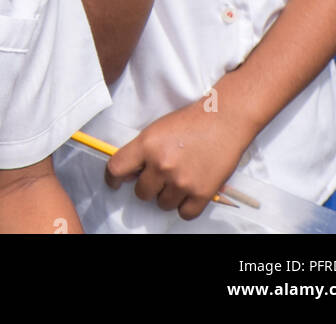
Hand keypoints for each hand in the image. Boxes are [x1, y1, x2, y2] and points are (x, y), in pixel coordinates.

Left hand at [107, 98, 255, 219]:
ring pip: (162, 204)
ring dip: (167, 196)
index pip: (116, 169)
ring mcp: (182, 182)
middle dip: (147, 186)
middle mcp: (162, 165)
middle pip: (141, 193)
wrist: (223, 121)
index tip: (115, 183)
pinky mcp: (202, 194)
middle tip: (159, 176)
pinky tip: (189, 192)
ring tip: (178, 179)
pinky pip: (184, 214)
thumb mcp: (156, 131)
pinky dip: (185, 206)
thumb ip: (141, 151)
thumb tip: (128, 173)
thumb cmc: (189, 122)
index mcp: (146, 146)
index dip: (112, 179)